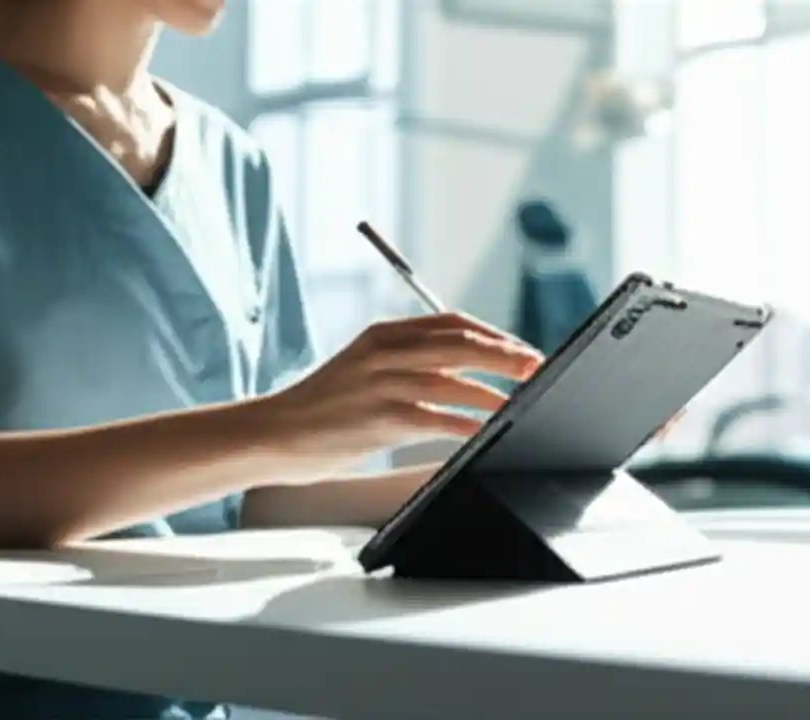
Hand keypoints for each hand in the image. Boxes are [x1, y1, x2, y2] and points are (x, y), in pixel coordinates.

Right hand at [261, 313, 542, 480]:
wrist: (274, 433)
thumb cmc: (325, 406)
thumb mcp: (364, 366)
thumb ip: (408, 360)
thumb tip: (466, 367)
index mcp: (384, 334)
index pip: (452, 322)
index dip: (494, 334)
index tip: (521, 348)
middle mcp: (385, 352)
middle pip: (462, 345)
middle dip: (507, 356)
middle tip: (535, 368)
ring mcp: (382, 385)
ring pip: (455, 382)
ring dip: (495, 394)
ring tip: (521, 402)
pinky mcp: (381, 420)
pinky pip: (438, 420)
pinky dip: (468, 425)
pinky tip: (486, 431)